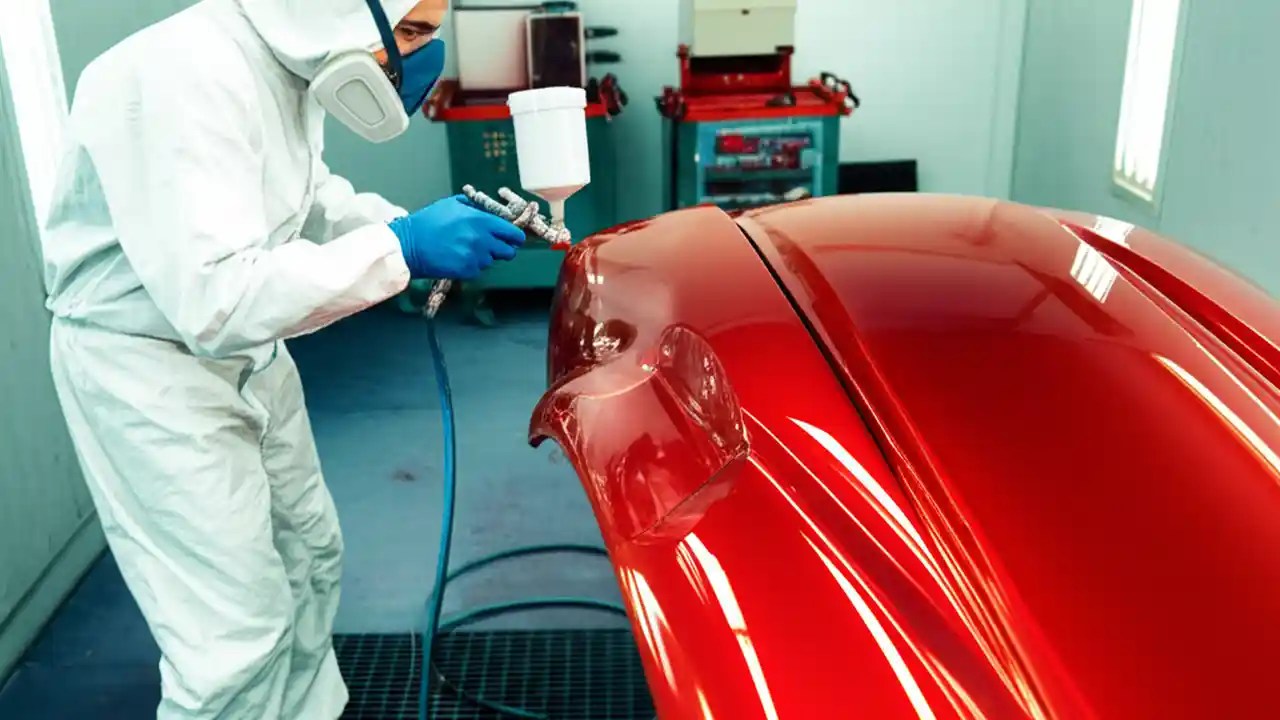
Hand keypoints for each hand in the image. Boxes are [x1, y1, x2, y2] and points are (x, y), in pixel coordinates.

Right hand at [388, 195, 524, 279]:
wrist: (409, 245)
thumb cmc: (429, 222)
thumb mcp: (452, 204)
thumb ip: (476, 207)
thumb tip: (494, 213)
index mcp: (480, 221)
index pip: (513, 233)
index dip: (515, 237)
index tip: (514, 239)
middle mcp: (481, 239)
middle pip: (508, 251)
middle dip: (503, 249)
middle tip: (492, 246)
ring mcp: (474, 257)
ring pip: (491, 261)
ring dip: (483, 257)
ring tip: (464, 248)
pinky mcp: (466, 271)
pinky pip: (478, 269)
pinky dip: (471, 265)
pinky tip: (457, 257)